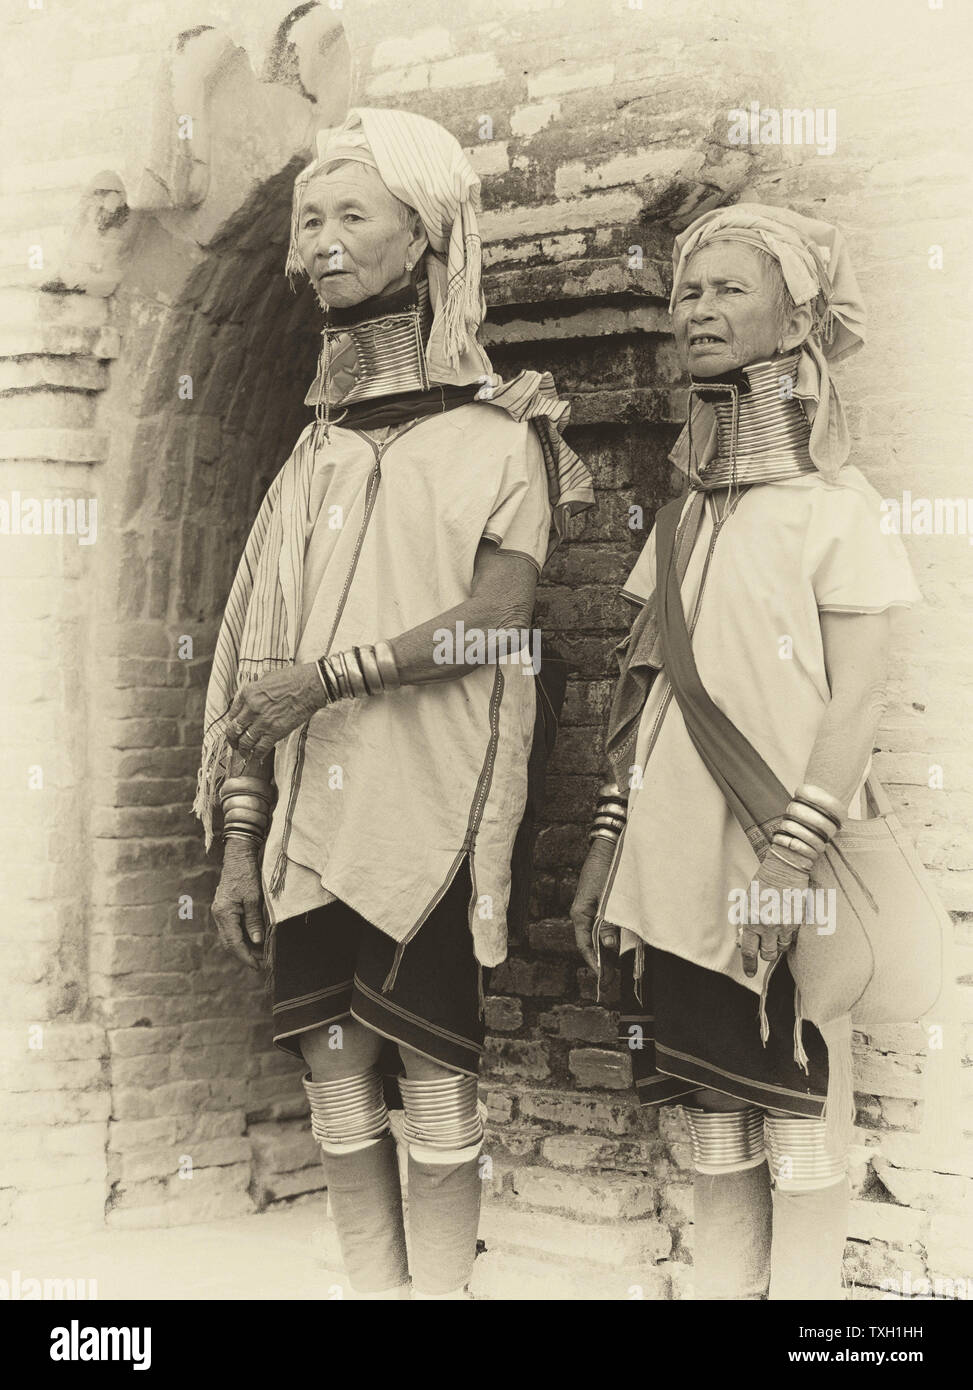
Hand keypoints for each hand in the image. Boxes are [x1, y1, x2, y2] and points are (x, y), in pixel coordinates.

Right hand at [212, 838, 265, 970]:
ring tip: (260, 953)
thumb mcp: (254, 898)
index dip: (245, 956)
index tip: (257, 966)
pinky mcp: (224, 908)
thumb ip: (254, 921)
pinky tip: (254, 939)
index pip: (233, 943)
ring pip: (229, 937)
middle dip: (244, 954)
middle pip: (229, 943)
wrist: (238, 856)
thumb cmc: (247, 874)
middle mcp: (218, 914)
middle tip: (261, 962)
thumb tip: (257, 942)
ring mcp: (220, 912)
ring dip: (243, 946)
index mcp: (224, 913)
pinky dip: (242, 936)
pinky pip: (231, 928)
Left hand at [225, 664, 325, 757]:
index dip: (232, 723)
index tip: (236, 727)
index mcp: (248, 693)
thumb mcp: (267, 678)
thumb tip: (252, 701)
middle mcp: (252, 708)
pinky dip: (256, 755)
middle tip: (234, 743)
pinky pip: (261, 748)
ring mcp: (263, 722)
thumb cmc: (293, 679)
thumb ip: (256, 691)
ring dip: (243, 749)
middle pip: (234, 730)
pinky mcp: (276, 732)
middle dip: (232, 739)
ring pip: (245, 742)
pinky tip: (256, 756)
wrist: (311, 686)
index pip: (232, 713)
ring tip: (244, 752)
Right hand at [570, 836, 618, 970]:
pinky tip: (621, 946)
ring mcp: (594, 908)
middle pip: (592, 944)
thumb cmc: (607, 868)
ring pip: (600, 936)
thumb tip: (608, 946)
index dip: (595, 963)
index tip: (603, 979)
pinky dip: (613, 938)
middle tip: (610, 982)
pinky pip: (607, 926)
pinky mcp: (603, 903)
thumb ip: (608, 922)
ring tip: (617, 970)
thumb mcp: (607, 897)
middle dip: (602, 962)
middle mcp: (585, 913)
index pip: (585, 945)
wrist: (611, 843)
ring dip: (608, 952)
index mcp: (580, 913)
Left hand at [736, 851, 808, 978]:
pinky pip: (792, 938)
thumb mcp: (748, 901)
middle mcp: (767, 925)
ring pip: (781, 948)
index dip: (749, 965)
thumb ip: (747, 922)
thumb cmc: (763, 882)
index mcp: (751, 920)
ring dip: (778, 945)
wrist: (785, 868)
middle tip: (766, 951)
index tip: (750, 973)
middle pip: (767, 955)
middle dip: (766, 955)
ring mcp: (784, 924)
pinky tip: (786, 924)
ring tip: (776, 933)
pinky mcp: (798, 921)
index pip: (749, 951)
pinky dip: (788, 936)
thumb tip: (744, 940)